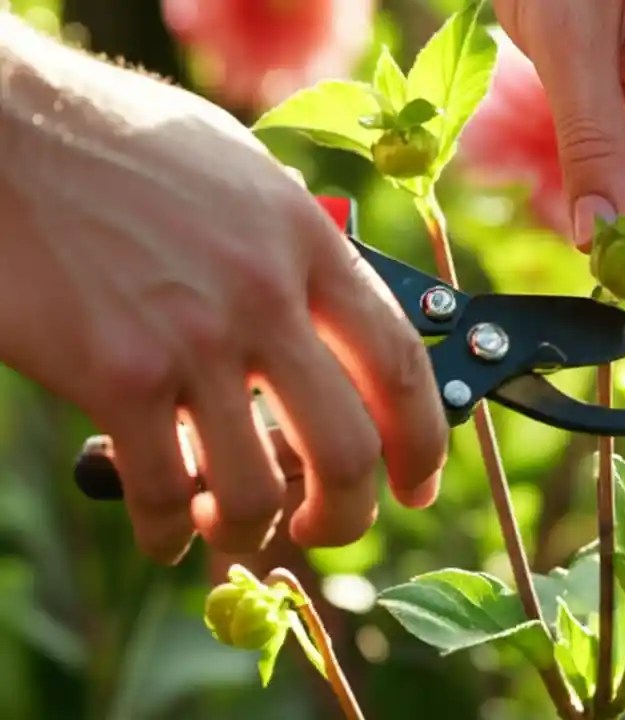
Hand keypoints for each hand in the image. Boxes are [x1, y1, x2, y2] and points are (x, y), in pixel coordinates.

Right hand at [0, 17, 447, 563]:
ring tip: (235, 530)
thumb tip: (326, 297)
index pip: (400, 363)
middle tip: (328, 526)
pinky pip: (157, 489)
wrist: (5, 129)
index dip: (423, 442)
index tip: (418, 483)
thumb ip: (294, 242)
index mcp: (309, 243)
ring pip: (254, 490)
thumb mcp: (242, 172)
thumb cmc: (119, 141)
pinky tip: (164, 530)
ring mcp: (193, 340)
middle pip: (348, 448)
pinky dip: (165, 530)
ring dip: (250, 532)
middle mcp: (265, 297)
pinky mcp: (115, 375)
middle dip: (349, 513)